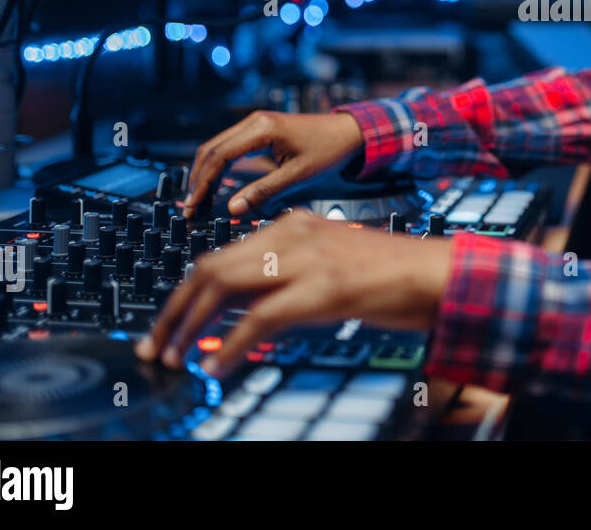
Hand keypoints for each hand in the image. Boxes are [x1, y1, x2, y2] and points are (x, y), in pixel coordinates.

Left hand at [134, 210, 454, 374]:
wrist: (438, 272)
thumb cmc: (389, 275)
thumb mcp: (328, 266)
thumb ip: (284, 278)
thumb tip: (236, 312)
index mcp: (292, 226)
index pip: (218, 256)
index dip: (183, 294)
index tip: (165, 325)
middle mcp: (292, 235)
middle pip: (208, 268)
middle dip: (172, 310)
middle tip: (152, 346)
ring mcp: (307, 259)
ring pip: (223, 286)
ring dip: (188, 327)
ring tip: (171, 357)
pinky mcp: (323, 288)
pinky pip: (260, 318)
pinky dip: (229, 345)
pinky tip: (216, 366)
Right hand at [183, 110, 364, 217]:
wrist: (350, 132)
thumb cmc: (330, 150)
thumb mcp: (298, 175)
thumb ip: (264, 191)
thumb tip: (233, 208)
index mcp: (262, 129)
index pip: (220, 157)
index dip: (203, 183)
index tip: (194, 206)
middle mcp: (254, 122)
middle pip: (212, 150)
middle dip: (198, 179)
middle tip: (190, 208)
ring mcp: (256, 124)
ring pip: (218, 147)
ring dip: (206, 173)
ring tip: (198, 200)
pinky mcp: (260, 131)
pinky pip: (230, 147)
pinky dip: (218, 166)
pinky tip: (214, 186)